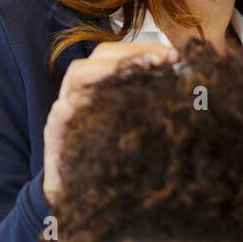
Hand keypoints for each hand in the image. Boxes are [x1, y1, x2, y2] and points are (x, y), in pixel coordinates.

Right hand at [42, 41, 177, 205]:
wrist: (81, 192)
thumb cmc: (115, 156)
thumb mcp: (139, 125)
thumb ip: (154, 102)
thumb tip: (188, 82)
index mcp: (104, 84)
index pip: (121, 55)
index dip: (145, 50)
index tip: (172, 55)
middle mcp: (84, 91)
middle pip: (101, 56)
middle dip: (132, 53)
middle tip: (161, 60)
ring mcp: (66, 110)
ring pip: (78, 75)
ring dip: (108, 69)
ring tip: (137, 70)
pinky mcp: (55, 133)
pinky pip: (59, 114)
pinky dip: (72, 105)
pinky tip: (85, 102)